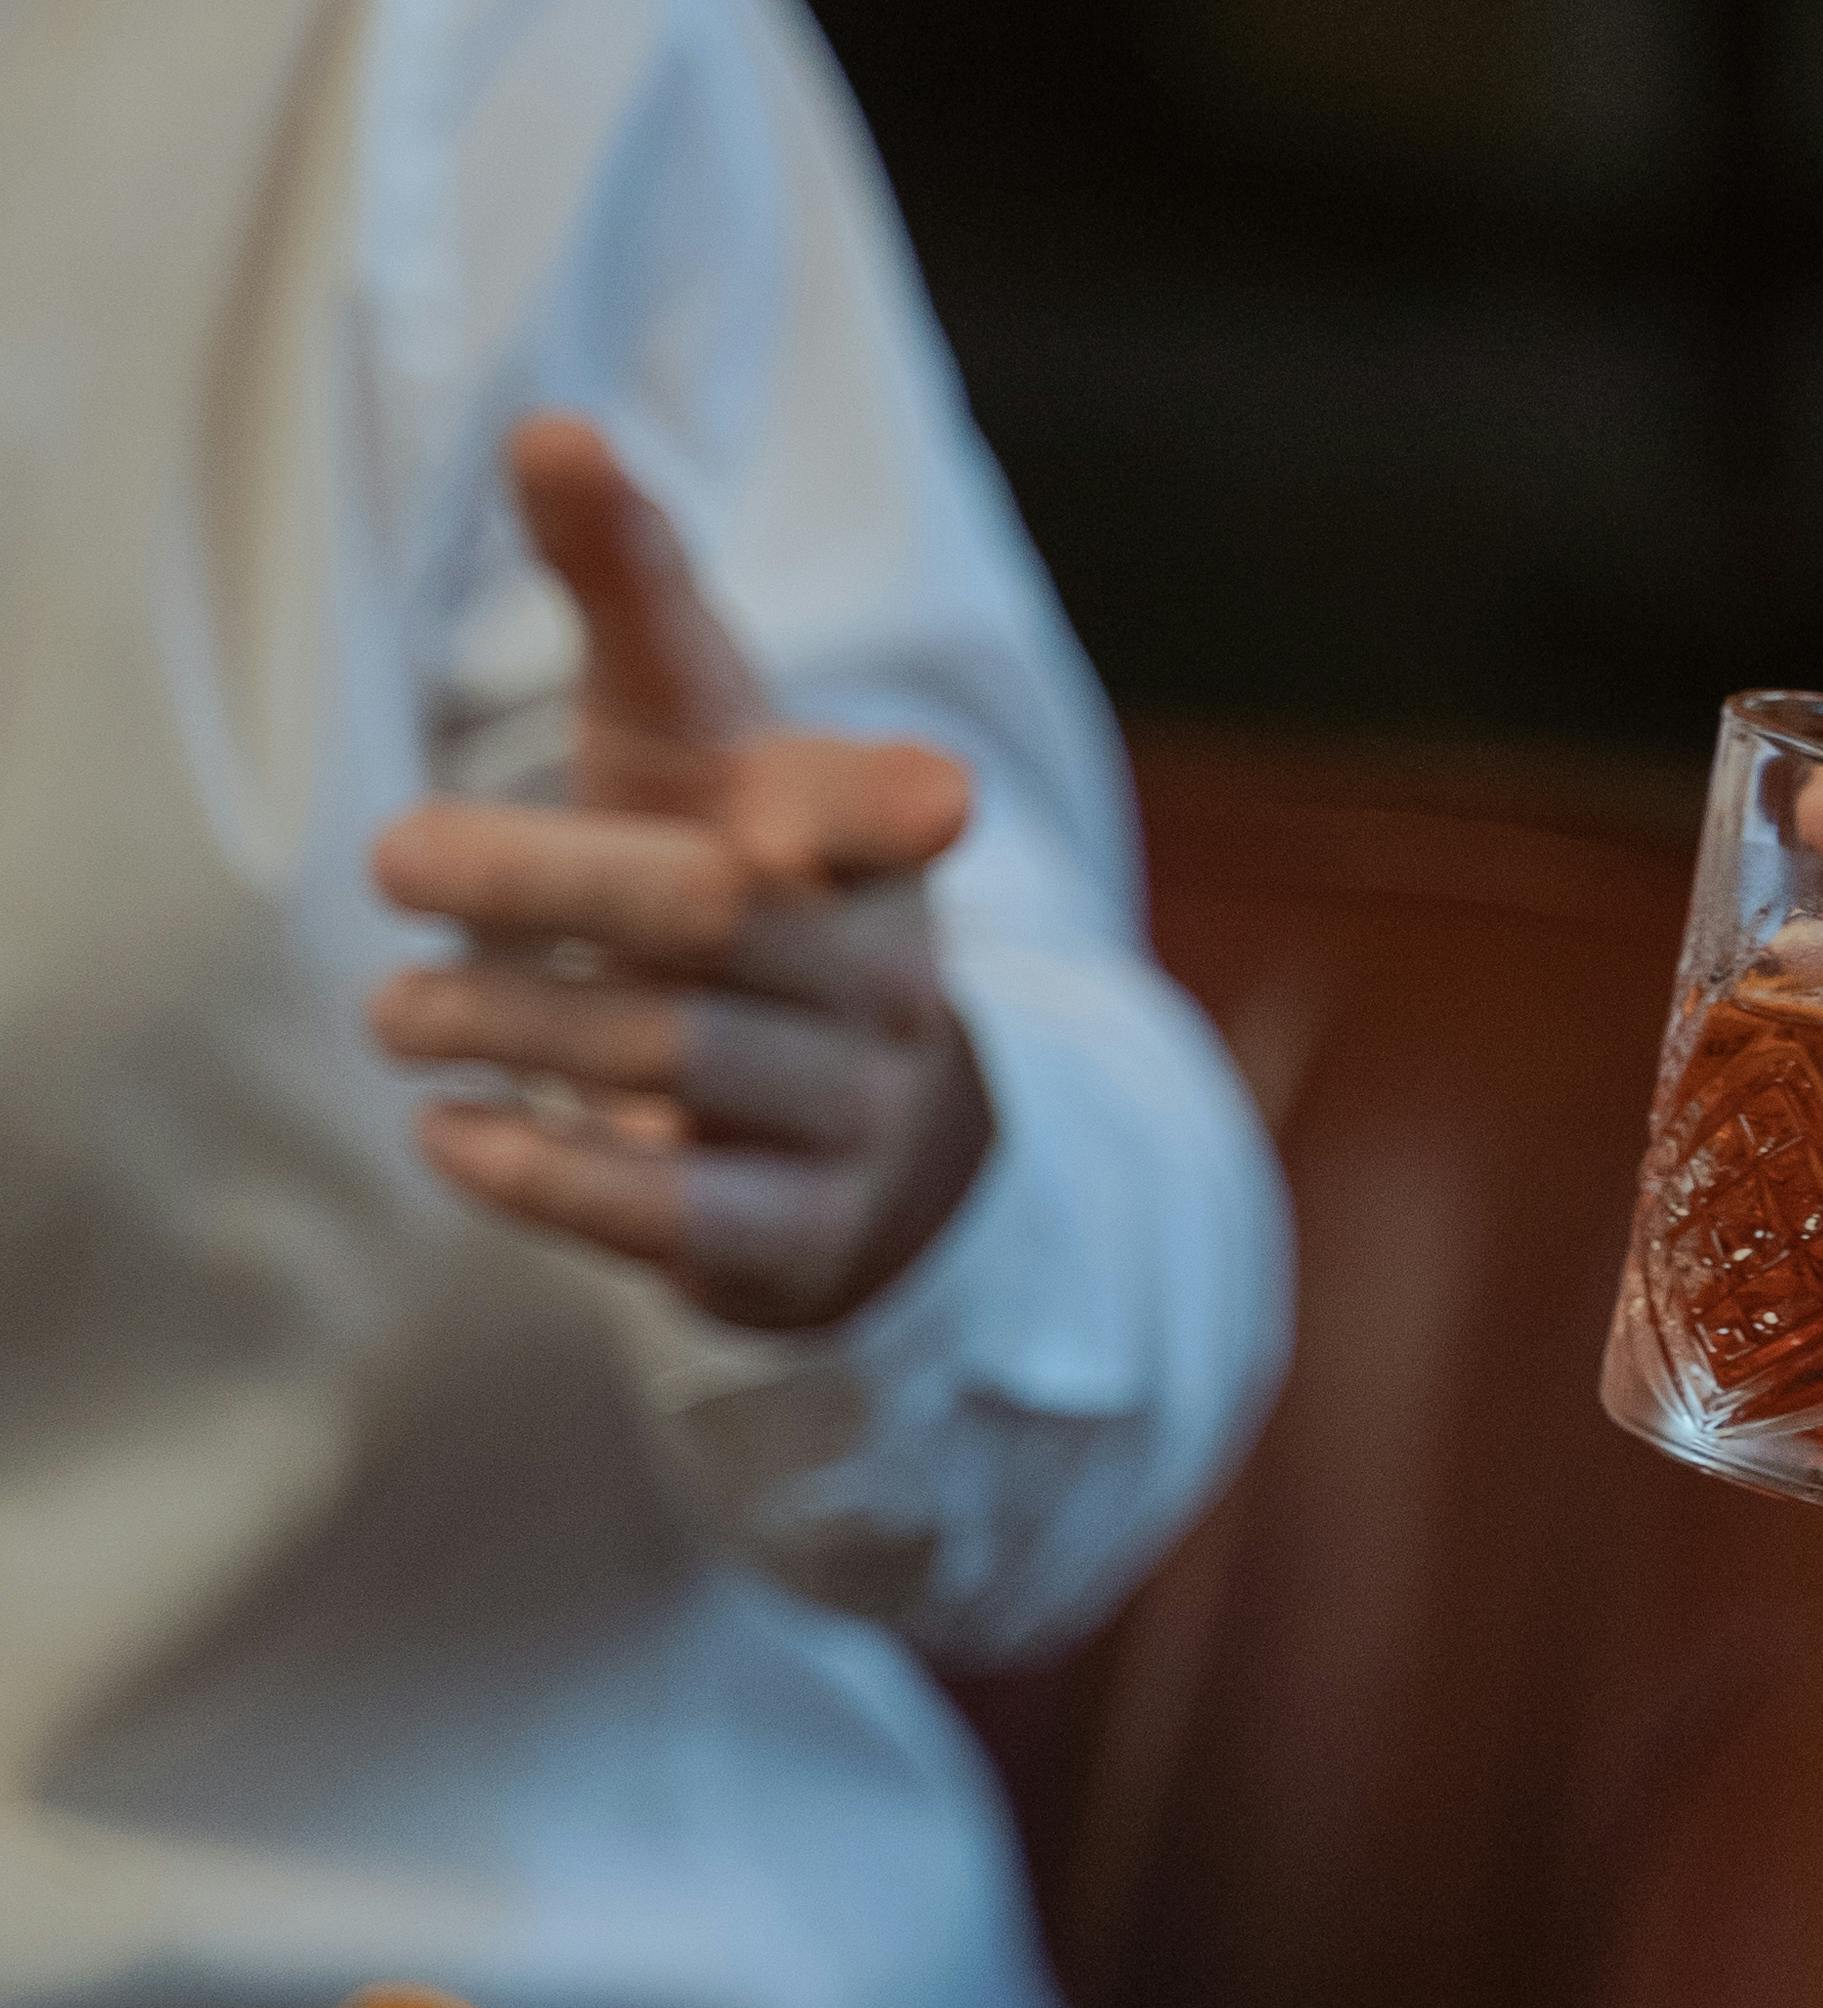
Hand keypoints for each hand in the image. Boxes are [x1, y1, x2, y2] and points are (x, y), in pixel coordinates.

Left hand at [366, 416, 990, 1328]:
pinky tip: (444, 1131)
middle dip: (540, 882)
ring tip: (392, 1012)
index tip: (906, 800)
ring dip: (506, 1024)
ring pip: (675, 1056)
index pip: (872, 798)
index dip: (881, 799)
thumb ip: (633, 591)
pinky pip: (667, 1211)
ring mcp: (854, 1114)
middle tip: (389, 866)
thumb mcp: (692, 739)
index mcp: (869, 834)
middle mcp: (882, 973)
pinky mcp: (799, 1238)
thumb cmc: (738, 884)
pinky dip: (539, 1169)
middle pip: (716, 914)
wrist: (853, 1136)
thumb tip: (552, 428)